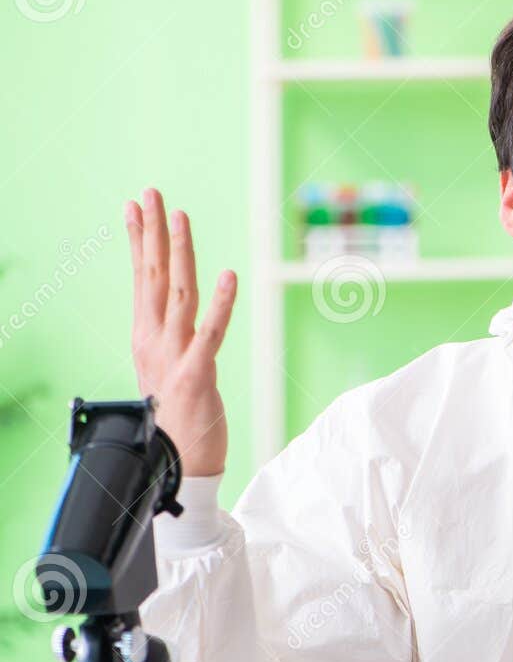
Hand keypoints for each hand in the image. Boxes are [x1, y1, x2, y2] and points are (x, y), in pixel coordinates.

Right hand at [127, 188, 236, 477]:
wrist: (177, 469)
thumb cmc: (177, 422)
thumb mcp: (166, 374)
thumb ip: (169, 344)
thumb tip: (167, 321)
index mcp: (147, 339)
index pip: (142, 280)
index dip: (140, 241)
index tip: (136, 206)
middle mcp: (155, 342)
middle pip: (152, 277)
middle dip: (153, 232)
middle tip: (151, 192)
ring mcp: (174, 357)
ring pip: (177, 295)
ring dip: (180, 254)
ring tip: (181, 217)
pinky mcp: (196, 376)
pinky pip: (209, 334)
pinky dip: (220, 304)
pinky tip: (228, 276)